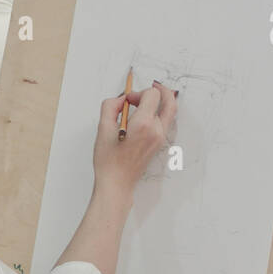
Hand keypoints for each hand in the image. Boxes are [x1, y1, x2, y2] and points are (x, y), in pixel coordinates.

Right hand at [92, 80, 177, 196]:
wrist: (117, 183)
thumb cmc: (109, 160)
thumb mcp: (103, 128)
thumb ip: (110, 106)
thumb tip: (120, 99)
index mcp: (143, 124)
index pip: (152, 95)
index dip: (138, 92)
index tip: (127, 100)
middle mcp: (156, 130)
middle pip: (169, 101)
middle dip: (159, 91)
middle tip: (147, 91)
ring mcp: (160, 138)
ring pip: (170, 111)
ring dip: (160, 103)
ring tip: (144, 103)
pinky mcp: (160, 144)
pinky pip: (166, 122)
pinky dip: (159, 114)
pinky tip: (145, 116)